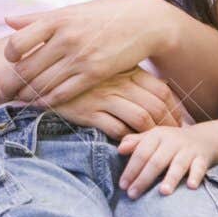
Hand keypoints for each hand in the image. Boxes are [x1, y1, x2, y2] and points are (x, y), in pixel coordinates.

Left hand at [4, 0, 170, 101]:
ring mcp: (81, 57)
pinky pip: (64, 93)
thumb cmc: (105, 14)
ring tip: (19, 98)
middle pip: (26, 68)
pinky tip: (42, 103)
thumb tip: (8, 20)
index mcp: (57, 19)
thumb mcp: (72, 10)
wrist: (145, 22)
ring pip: (42, 84)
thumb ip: (39, 17)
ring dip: (27, 94)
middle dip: (12, 82)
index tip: (11, 61)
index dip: (9, 56)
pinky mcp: (95, 73)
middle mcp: (66, 38)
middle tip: (5, 89)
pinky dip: (48, 101)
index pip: (17, 42)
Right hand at [40, 67, 180, 140]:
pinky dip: (127, 140)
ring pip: (141, 118)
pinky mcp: (88, 112)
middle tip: (171, 141)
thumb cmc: (79, 74)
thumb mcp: (107, 68)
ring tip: (153, 147)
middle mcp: (118, 82)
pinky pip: (117, 129)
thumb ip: (130, 78)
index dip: (174, 109)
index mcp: (126, 69)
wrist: (39, 74)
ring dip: (151, 136)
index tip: (178, 122)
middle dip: (168, 126)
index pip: (162, 89)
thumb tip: (157, 93)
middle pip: (156, 106)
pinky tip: (128, 145)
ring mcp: (103, 96)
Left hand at [117, 124, 216, 196]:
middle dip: (144, 179)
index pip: (141, 153)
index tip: (122, 185)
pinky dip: (196, 176)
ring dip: (171, 178)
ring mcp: (188, 150)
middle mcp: (172, 142)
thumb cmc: (170, 142)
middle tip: (133, 194)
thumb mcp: (152, 138)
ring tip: (163, 192)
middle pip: (156, 161)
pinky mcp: (202, 158)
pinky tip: (191, 187)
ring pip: (178, 165)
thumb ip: (135, 143)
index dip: (131, 169)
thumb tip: (119, 149)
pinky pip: (199, 168)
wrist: (204, 138)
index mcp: (157, 135)